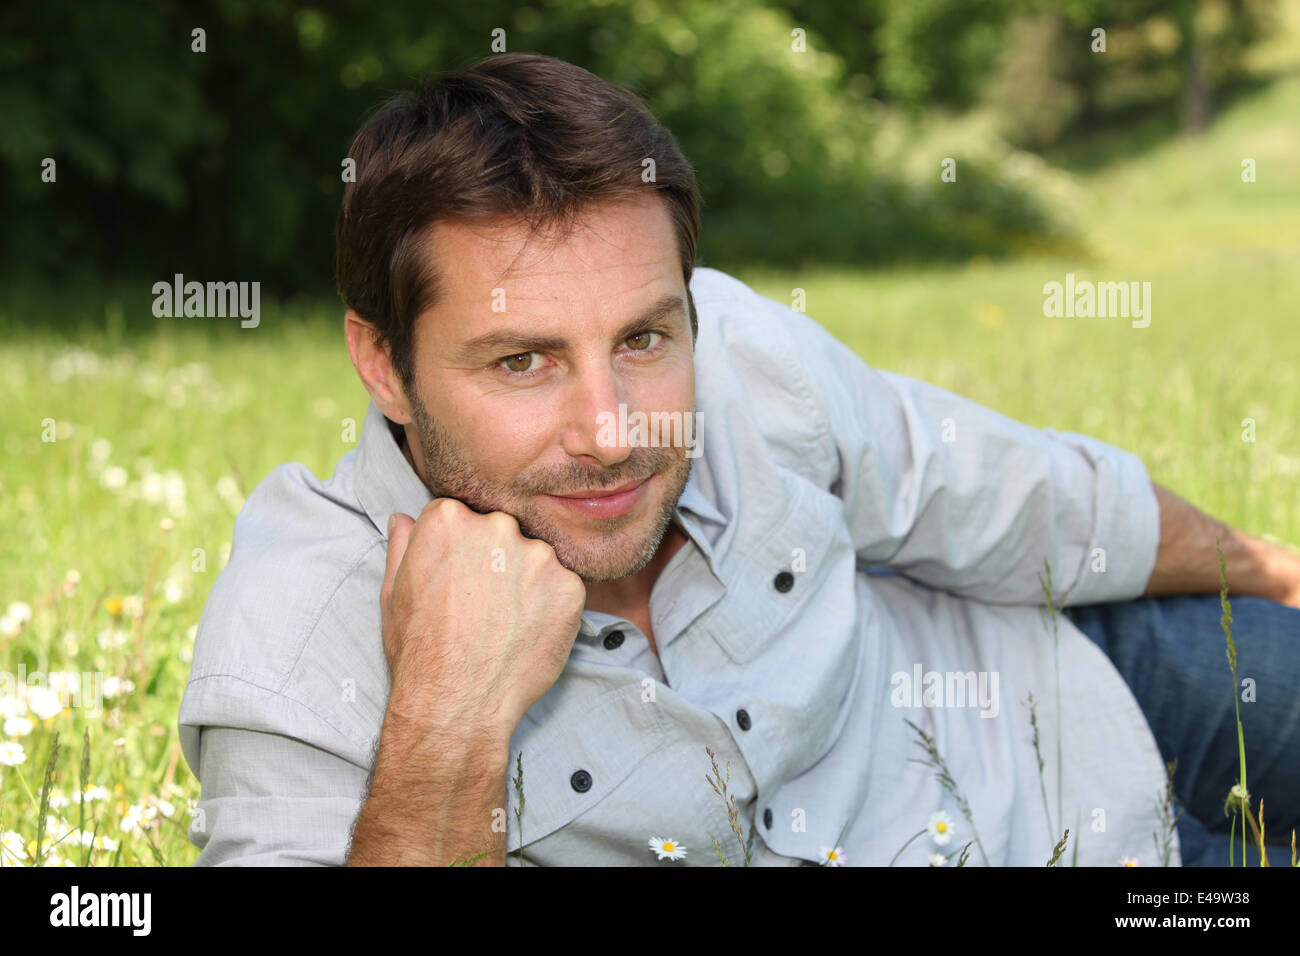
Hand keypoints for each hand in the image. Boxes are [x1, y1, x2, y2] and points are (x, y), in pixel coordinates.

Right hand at [379, 497, 586, 736]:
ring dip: (527, 583)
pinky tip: (528, 633)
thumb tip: (403, 519)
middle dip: (497, 561)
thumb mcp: (393, 592)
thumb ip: (404, 545)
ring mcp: (537, 555)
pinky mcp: (569, 586)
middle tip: (485, 605)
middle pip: (503, 532)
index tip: (458, 579)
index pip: (464, 516)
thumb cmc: (419, 651)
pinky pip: (563, 587)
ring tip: (506, 623)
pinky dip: (551, 607)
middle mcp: (497, 526)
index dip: (462, 551)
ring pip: (536, 559)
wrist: (456, 703)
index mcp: (449, 519)